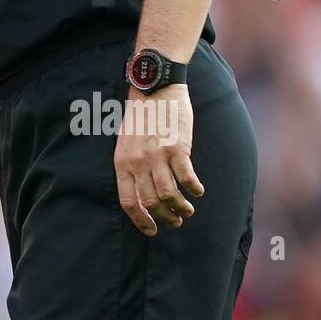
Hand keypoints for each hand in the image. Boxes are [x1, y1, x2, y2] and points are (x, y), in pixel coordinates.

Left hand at [113, 85, 203, 236]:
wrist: (154, 89)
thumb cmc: (141, 116)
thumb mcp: (125, 142)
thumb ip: (131, 165)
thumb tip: (141, 192)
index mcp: (122, 162)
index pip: (128, 201)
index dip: (140, 220)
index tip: (152, 230)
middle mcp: (137, 162)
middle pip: (151, 203)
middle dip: (164, 218)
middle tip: (175, 221)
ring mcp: (157, 156)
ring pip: (169, 196)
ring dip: (181, 209)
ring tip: (188, 211)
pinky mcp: (177, 148)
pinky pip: (186, 178)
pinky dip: (194, 189)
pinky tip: (198, 191)